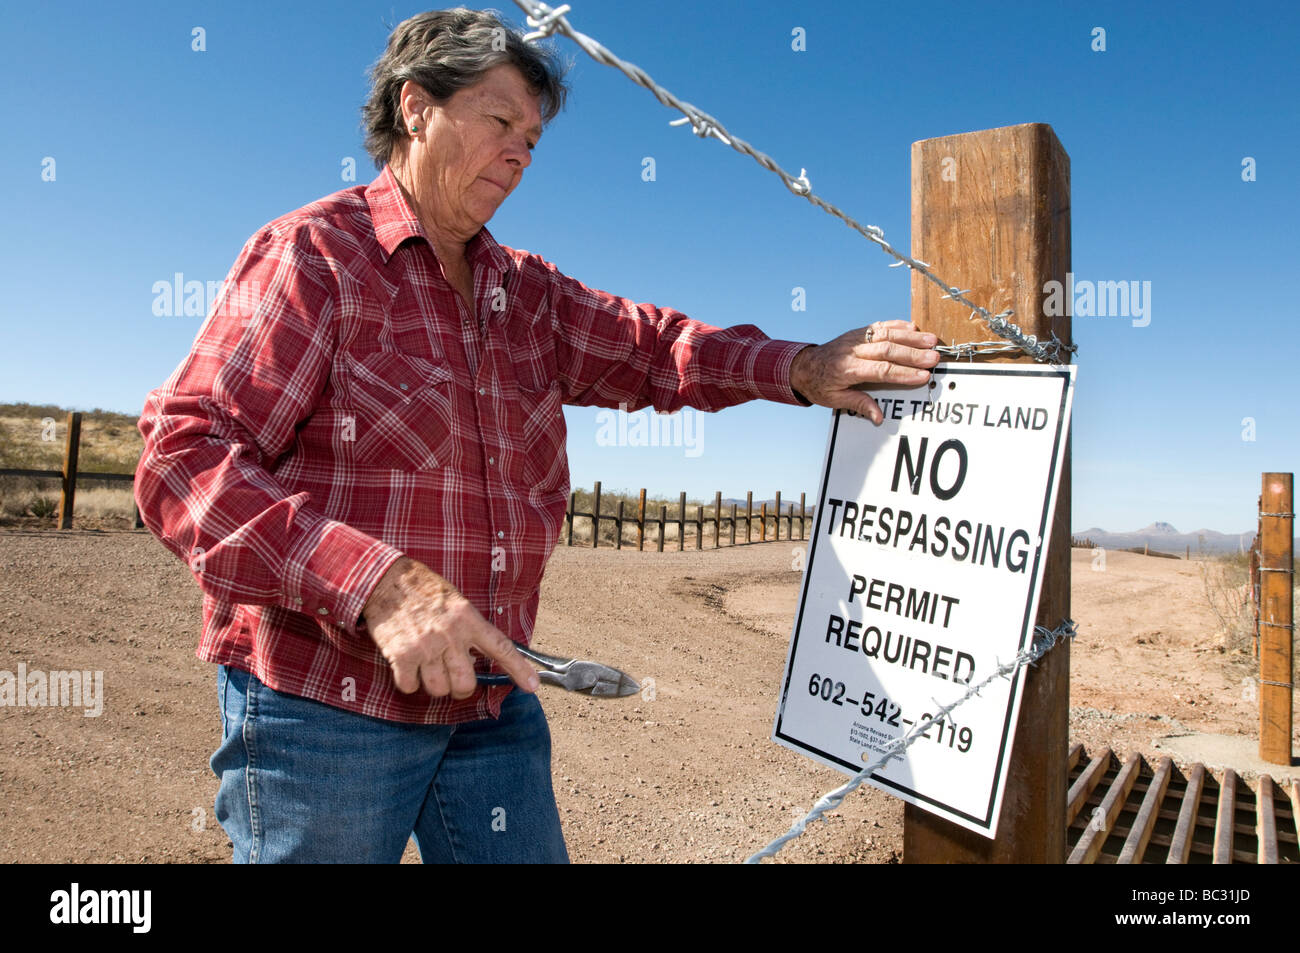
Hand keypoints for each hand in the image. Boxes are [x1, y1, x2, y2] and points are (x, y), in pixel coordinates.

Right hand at [362, 557, 539, 698]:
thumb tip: (483, 656)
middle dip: (460, 687)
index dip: (519, 670)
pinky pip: (410, 687)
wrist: (386, 580)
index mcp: (469, 619)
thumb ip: (470, 629)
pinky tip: (407, 666)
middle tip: (452, 675)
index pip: (501, 648)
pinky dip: (409, 682)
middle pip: (465, 684)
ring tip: (427, 666)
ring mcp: (426, 647)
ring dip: (434, 684)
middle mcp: (451, 635)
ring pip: (439, 689)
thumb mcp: (457, 602)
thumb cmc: (424, 591)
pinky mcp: (401, 656)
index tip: (532, 686)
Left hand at [789, 320, 939, 423]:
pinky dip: (897, 325)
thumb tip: (878, 417)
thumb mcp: (835, 400)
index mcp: (847, 369)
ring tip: (932, 341)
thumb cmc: (818, 385)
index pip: (882, 370)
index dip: (904, 373)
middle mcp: (853, 350)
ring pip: (886, 334)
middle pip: (888, 350)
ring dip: (911, 337)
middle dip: (913, 354)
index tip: (923, 376)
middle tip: (934, 358)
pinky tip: (913, 327)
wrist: (801, 366)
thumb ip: (859, 405)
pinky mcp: (857, 332)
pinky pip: (879, 326)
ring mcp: (855, 339)